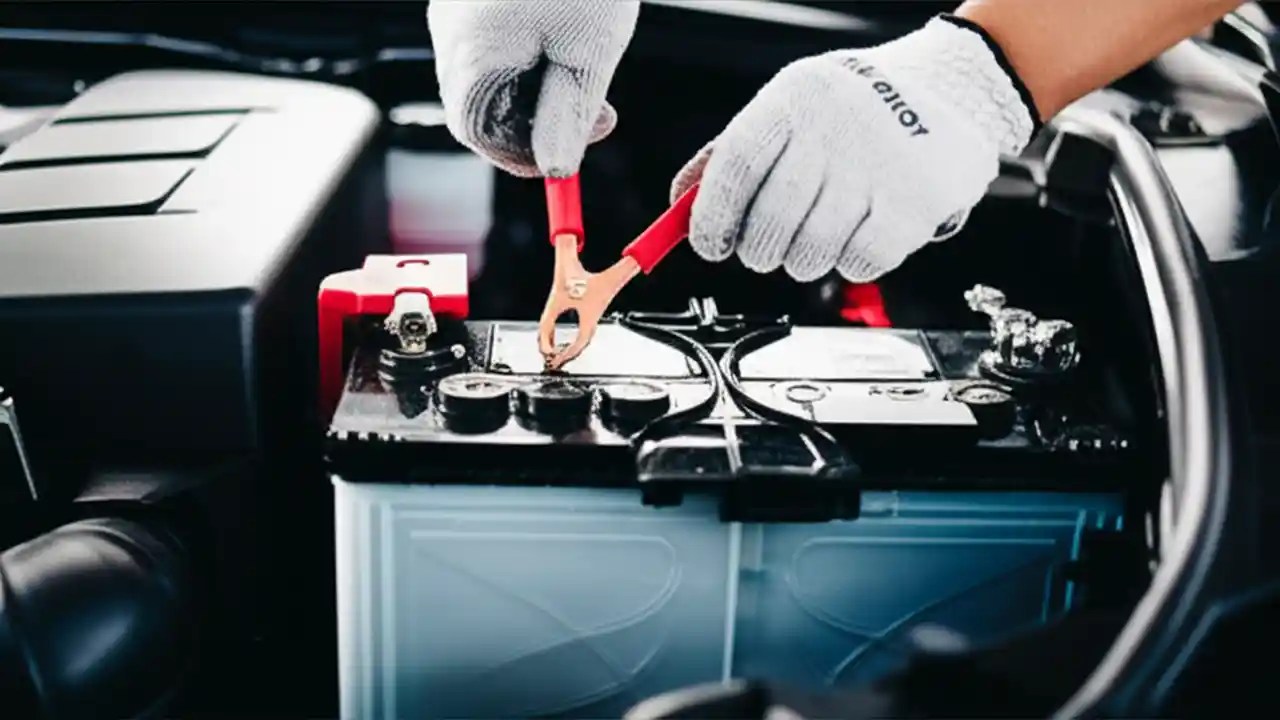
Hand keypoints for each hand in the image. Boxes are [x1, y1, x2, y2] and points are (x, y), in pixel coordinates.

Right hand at [426, 0, 639, 177]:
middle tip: (597, 116)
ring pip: (492, 74)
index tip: (565, 161)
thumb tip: (556, 166)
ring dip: (540, 87)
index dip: (522, 157)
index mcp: (471, 55)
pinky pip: (495, 40)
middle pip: (484, 106)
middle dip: (538, 121)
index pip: (479, 135)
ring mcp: (457, 8)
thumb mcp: (588, 52)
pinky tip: (571, 35)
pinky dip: (533, 54)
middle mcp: (451, 32)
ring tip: (589, 66)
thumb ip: (568, 116)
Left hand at [670, 17, 1036, 281]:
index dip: (714, 217)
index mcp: (795, 98)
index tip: (710, 245)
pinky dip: (850, 263)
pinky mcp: (919, 200)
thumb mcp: (787, 111)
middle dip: (760, 249)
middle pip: (773, 220)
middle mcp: (837, 126)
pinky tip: (857, 236)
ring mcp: (881, 163)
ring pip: (813, 250)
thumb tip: (683, 205)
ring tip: (815, 238)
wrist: (947, 92)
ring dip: (804, 260)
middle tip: (764, 250)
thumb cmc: (851, 110)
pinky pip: (861, 261)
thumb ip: (731, 155)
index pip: (736, 168)